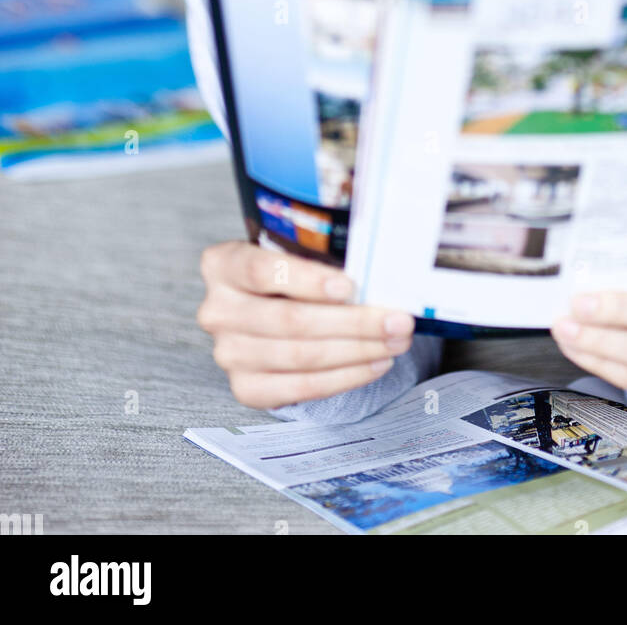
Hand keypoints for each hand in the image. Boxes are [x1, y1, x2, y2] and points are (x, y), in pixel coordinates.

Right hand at [197, 240, 414, 408]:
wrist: (269, 306)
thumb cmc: (291, 272)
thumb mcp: (296, 249)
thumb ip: (322, 249)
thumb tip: (377, 258)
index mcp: (223, 264)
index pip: (263, 271)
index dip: (308, 281)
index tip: (349, 286)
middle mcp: (217, 311)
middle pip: (290, 320)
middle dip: (353, 322)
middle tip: (397, 320)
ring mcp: (229, 353)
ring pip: (300, 356)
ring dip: (357, 351)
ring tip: (395, 341)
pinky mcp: (247, 388)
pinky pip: (301, 387)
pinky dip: (345, 377)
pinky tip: (374, 364)